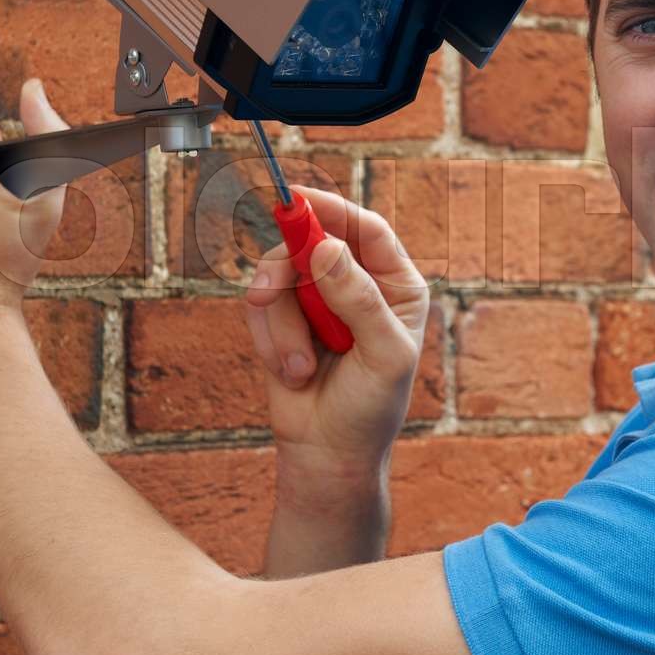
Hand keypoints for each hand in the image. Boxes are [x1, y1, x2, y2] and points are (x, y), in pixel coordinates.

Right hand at [245, 188, 429, 480]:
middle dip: (287, 267)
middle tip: (267, 290)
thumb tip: (327, 248)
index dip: (332, 209)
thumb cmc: (370, 407)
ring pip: (278, 274)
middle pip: (312, 240)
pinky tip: (289, 373)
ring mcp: (315, 300)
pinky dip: (269, 341)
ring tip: (299, 368)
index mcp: (395, 284)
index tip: (296, 200)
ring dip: (281, 327)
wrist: (328, 455)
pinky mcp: (281, 320)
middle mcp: (355, 283)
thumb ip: (359, 300)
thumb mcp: (383, 354)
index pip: (367, 229)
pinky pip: (259, 305)